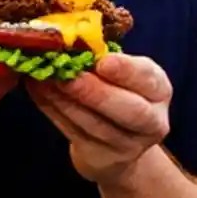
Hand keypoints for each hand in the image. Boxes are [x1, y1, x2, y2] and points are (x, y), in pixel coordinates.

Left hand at [27, 54, 171, 184]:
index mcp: (159, 91)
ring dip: (65, 100)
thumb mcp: (122, 74)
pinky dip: (52, 109)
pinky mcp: (100, 158)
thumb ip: (104, 59)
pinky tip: (37, 91)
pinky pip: (73, 132)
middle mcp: (152, 122)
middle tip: (68, 76)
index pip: (148, 79)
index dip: (126, 71)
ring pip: (96, 124)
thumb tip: (68, 38)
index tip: (103, 61)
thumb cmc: (117, 93)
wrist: (118, 145)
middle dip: (95, 92)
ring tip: (44, 79)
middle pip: (130, 111)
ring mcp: (127, 146)